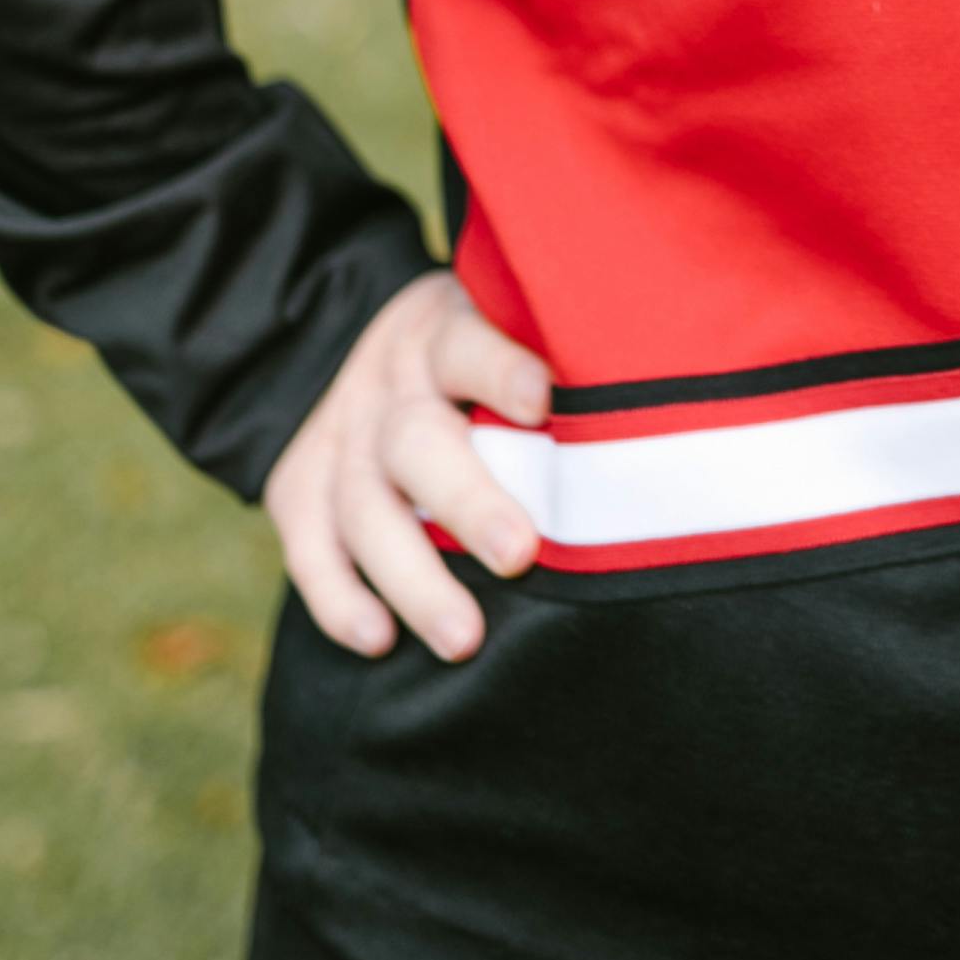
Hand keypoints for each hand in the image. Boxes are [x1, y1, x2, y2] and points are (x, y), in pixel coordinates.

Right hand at [262, 271, 546, 661]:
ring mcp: (339, 442)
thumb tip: (661, 397)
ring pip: (364, 510)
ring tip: (463, 640)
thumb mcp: (503, 318)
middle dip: (466, 503)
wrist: (345, 339)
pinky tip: (378, 640)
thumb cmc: (475, 350)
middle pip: (415, 443)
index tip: (545, 403)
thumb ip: (557, 350)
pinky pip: (309, 550)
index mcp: (442, 336)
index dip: (501, 371)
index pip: (467, 346)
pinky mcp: (298, 491)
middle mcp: (386, 390)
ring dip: (413, 579)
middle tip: (518, 554)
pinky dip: (339, 600)